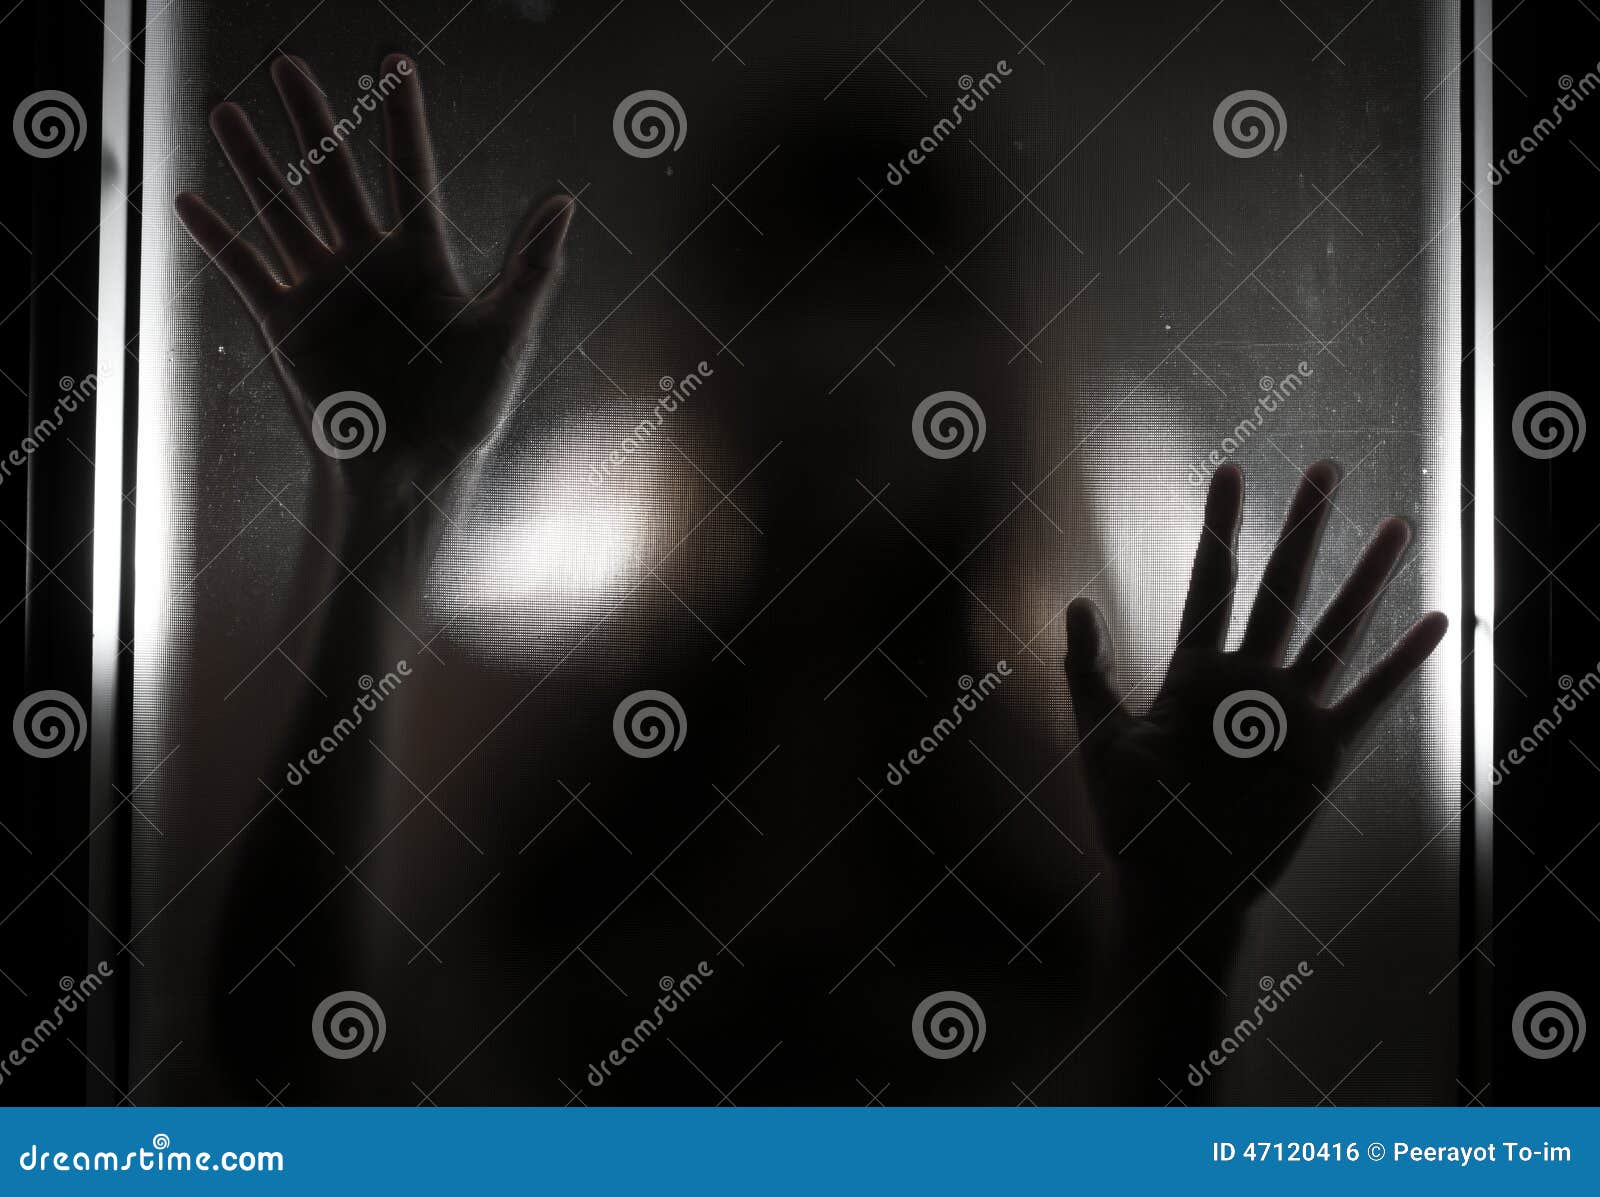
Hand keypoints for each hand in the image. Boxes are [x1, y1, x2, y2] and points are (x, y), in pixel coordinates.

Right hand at [175, 54, 572, 514]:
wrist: (411, 470)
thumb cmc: (467, 408)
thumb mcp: (506, 334)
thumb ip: (530, 268)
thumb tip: (564, 203)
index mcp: (423, 258)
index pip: (410, 170)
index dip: (401, 118)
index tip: (393, 60)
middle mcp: (369, 263)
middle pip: (335, 175)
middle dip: (311, 119)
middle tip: (287, 63)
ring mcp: (324, 290)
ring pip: (282, 210)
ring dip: (254, 162)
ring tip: (226, 111)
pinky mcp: (287, 325)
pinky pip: (244, 271)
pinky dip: (216, 238)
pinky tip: (188, 200)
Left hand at [1065, 462, 1448, 943]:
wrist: (1174, 889)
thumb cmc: (1131, 819)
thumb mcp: (1098, 739)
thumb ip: (1086, 669)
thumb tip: (1074, 598)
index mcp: (1192, 673)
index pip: (1210, 582)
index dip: (1219, 527)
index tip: (1228, 470)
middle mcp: (1246, 682)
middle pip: (1279, 588)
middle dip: (1302, 528)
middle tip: (1325, 466)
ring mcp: (1288, 714)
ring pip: (1333, 630)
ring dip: (1366, 580)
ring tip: (1398, 527)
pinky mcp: (1321, 753)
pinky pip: (1370, 700)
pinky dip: (1403, 665)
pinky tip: (1436, 623)